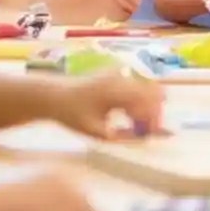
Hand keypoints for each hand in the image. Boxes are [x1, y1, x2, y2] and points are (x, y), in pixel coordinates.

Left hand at [48, 71, 165, 139]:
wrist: (55, 94)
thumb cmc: (73, 114)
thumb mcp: (97, 132)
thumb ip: (123, 136)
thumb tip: (145, 139)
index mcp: (117, 91)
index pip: (148, 104)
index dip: (155, 120)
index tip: (153, 136)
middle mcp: (123, 76)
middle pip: (153, 93)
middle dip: (154, 112)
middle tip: (148, 131)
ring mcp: (122, 71)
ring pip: (148, 87)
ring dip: (148, 105)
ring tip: (138, 125)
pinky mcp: (119, 71)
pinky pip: (139, 84)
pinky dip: (140, 99)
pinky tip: (130, 114)